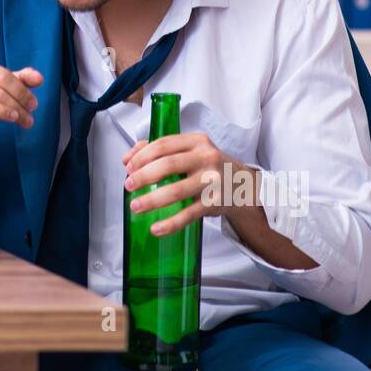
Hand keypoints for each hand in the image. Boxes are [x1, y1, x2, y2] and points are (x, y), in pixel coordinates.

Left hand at [121, 135, 256, 236]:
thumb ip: (159, 149)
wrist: (243, 185)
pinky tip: (156, 228)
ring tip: (135, 206)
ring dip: (152, 200)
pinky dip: (171, 223)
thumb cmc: (208, 166)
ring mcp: (212, 181)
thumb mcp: (190, 150)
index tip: (128, 168)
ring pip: (177, 191)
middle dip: (143, 176)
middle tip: (128, 186)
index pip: (163, 144)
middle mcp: (206, 158)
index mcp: (196, 141)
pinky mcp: (215, 203)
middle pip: (168, 165)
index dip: (141, 156)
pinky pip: (189, 215)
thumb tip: (127, 159)